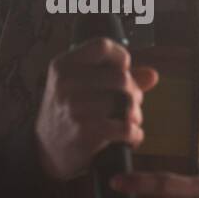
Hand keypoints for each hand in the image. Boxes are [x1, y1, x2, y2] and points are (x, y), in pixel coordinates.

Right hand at [34, 37, 159, 181]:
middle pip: (121, 77)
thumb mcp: (80, 88)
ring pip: (126, 103)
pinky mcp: (85, 131)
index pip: (102, 46)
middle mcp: (66, 83)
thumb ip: (115, 77)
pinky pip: (126, 127)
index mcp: (63, 65)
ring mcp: (75, 107)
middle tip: (131, 104)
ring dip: (136, 115)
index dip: (121, 57)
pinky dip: (134, 135)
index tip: (124, 71)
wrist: (45, 151)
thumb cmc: (68, 113)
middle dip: (134, 92)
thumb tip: (153, 75)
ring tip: (130, 122)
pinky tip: (129, 137)